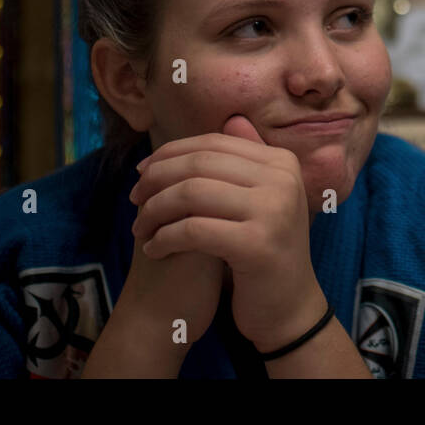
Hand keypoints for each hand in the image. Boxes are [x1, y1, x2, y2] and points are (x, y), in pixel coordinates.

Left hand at [129, 116, 328, 354]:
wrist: (289, 306)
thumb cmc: (264, 250)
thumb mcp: (260, 198)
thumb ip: (245, 160)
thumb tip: (232, 118)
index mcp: (282, 162)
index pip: (214, 143)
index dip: (171, 153)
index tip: (142, 172)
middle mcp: (283, 179)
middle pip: (200, 164)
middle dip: (158, 179)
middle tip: (135, 199)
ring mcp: (273, 211)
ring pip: (192, 194)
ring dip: (156, 209)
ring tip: (141, 226)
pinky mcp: (257, 245)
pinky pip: (194, 230)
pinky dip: (165, 237)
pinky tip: (153, 248)